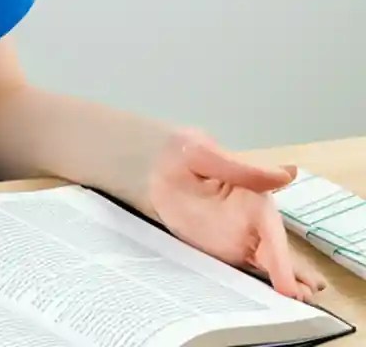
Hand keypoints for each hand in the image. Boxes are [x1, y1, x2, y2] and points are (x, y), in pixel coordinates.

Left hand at [146, 128, 326, 300]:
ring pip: (261, 263)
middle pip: (273, 254)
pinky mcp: (218, 245)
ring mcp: (235, 235)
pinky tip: (262, 298)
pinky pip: (235, 266)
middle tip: (303, 301)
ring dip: (277, 283)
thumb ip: (244, 169)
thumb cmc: (182, 153)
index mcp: (254, 198)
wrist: (152, 163)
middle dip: (289, 277)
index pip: (273, 233)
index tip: (290, 285)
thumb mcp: (206, 154)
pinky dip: (250, 282)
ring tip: (296, 304)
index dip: (282, 260)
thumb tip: (288, 174)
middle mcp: (250, 221)